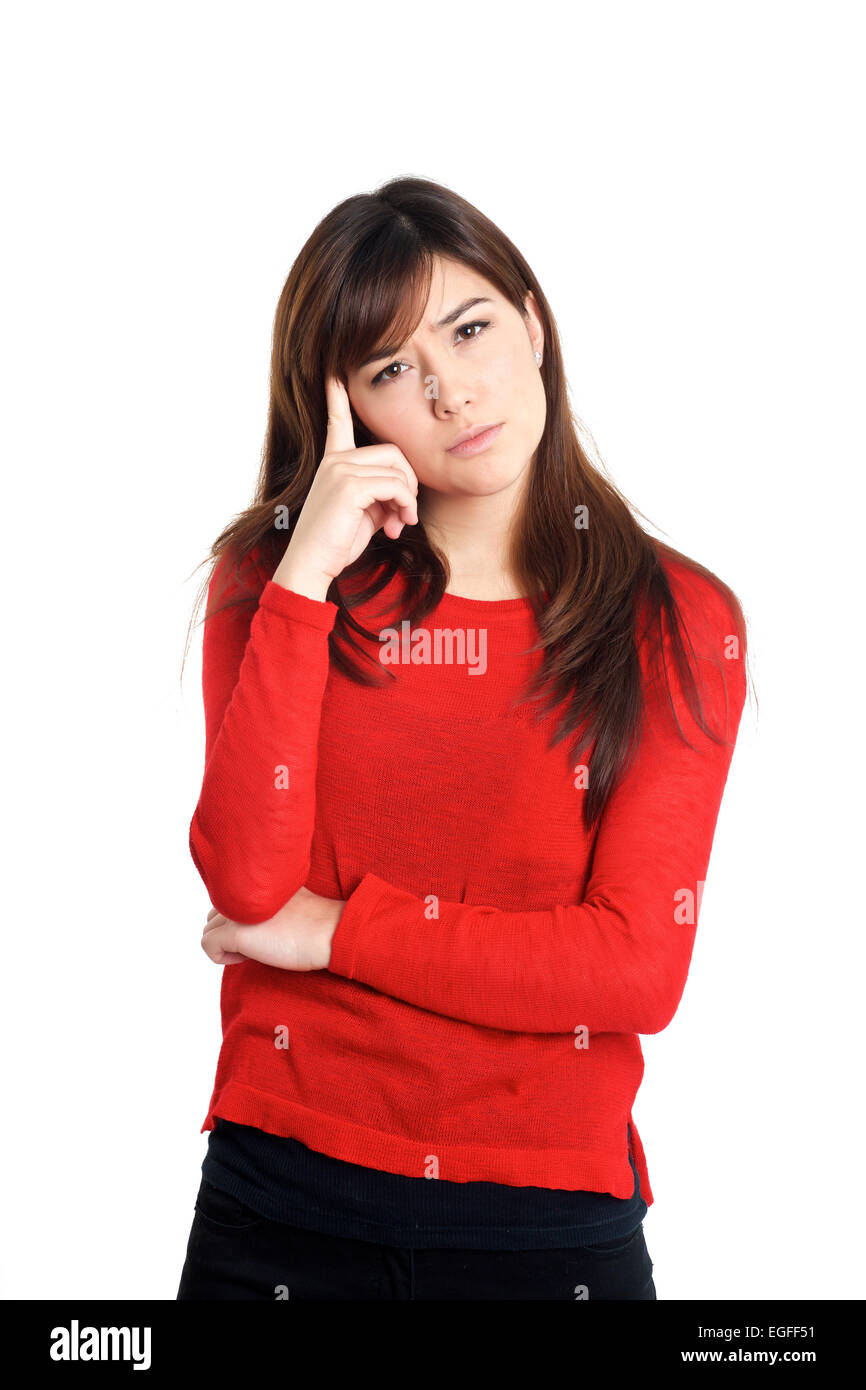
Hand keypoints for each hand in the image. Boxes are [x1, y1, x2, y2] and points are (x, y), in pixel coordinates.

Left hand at [201, 885, 343, 970]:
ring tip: (255, 950)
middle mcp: (241, 892)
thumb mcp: (286, 901)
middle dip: (229, 934)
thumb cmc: (315, 922)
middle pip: (214, 916)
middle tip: (258, 943)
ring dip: (226, 945)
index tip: (261, 931)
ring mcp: (236, 912)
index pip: (227, 900)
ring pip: (208, 930)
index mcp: (254, 881)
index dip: (239, 921)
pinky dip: (221, 957)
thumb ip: (264, 901)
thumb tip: (250, 920)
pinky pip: (207, 945)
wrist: (329, 932)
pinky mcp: (235, 933)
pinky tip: (246, 958)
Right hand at [272, 374, 418, 591]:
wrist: (312, 565)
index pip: (338, 422)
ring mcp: (340, 470)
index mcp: (333, 463)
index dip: (337, 397)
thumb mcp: (364, 513)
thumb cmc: (337, 543)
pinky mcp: (348, 486)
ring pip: (398, 469)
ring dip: (408, 500)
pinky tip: (395, 526)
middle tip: (406, 513)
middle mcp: (335, 460)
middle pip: (393, 451)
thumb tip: (406, 496)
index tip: (334, 373)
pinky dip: (404, 505)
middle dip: (409, 483)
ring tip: (400, 523)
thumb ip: (382, 494)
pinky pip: (394, 485)